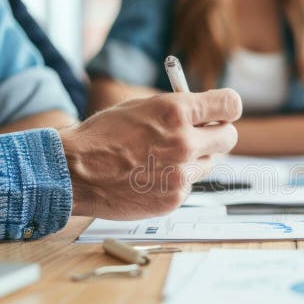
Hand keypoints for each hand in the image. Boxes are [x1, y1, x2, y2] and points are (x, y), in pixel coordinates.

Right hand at [60, 88, 241, 219]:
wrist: (74, 172)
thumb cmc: (102, 136)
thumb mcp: (140, 107)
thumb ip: (177, 109)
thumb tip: (205, 113)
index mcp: (176, 111)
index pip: (229, 105)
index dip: (226, 108)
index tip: (222, 112)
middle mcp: (184, 142)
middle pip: (228, 137)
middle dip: (218, 134)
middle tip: (202, 136)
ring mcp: (181, 173)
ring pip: (209, 163)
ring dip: (194, 159)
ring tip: (161, 158)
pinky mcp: (175, 198)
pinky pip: (189, 185)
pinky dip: (176, 181)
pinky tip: (150, 177)